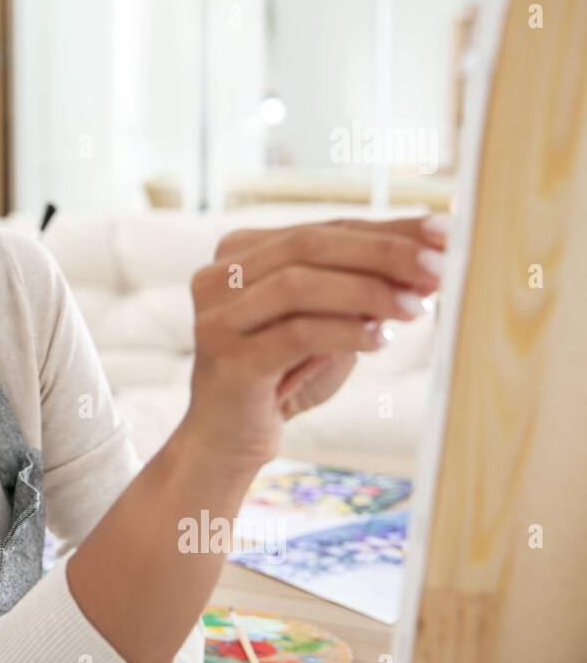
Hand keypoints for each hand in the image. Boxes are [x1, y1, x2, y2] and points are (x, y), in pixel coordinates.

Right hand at [177, 214, 448, 473]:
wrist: (228, 436)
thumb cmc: (284, 372)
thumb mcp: (325, 319)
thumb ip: (361, 284)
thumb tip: (432, 253)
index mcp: (240, 251)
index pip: (325, 227)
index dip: (388, 228)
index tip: (445, 233)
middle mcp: (218, 275)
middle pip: (309, 245)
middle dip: (382, 253)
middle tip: (439, 267)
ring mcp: (216, 317)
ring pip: (299, 284)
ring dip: (367, 292)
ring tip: (417, 308)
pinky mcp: (228, 359)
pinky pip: (295, 334)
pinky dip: (345, 333)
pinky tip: (380, 341)